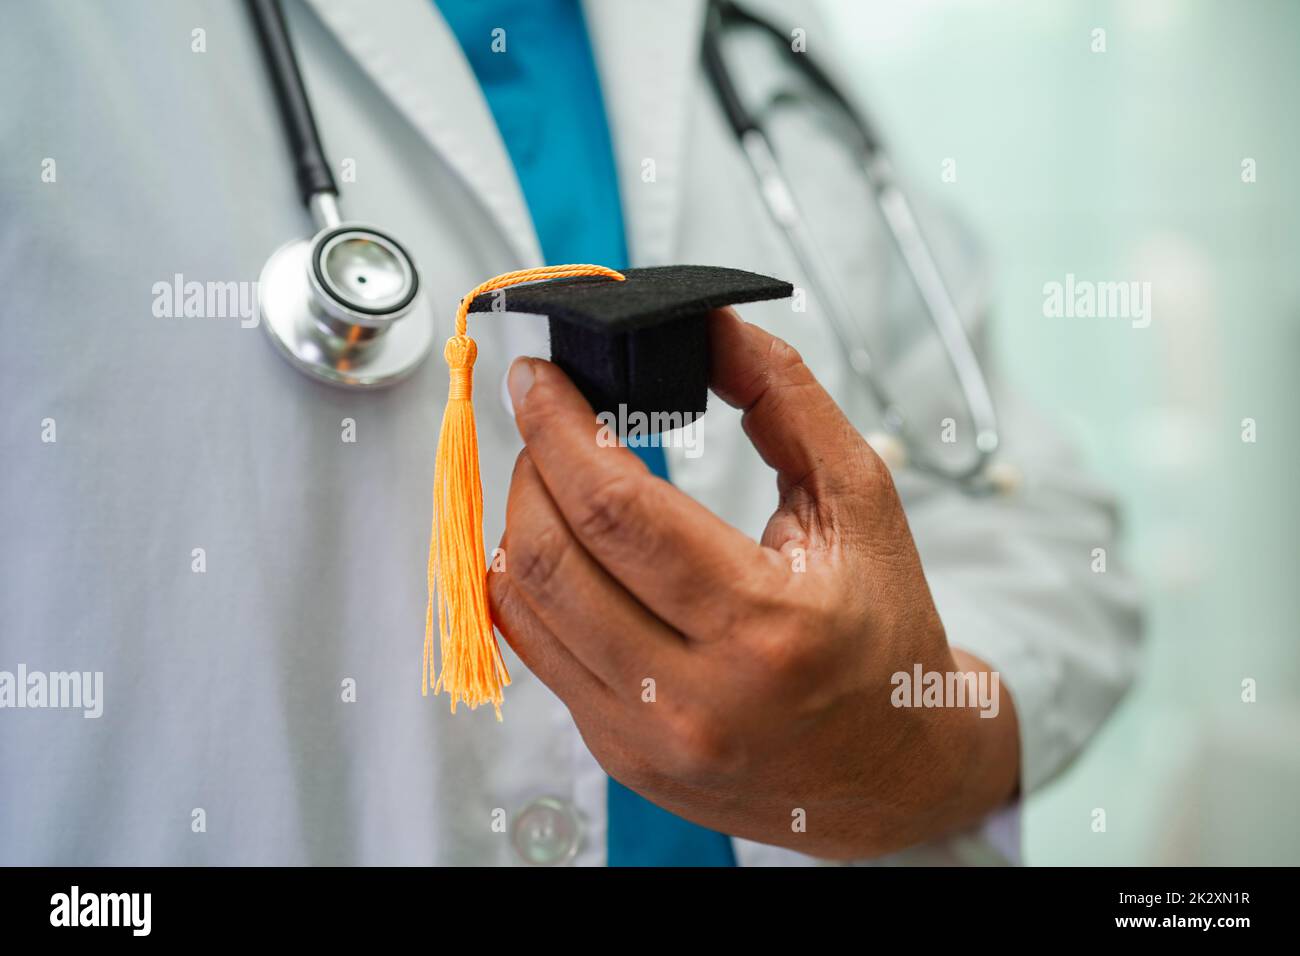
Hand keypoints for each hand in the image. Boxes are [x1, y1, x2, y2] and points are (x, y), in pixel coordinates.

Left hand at [488, 308, 1018, 858]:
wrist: (891, 770)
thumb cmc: (882, 630)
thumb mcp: (860, 500)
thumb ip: (786, 398)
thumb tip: (709, 325)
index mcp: (767, 625)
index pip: (618, 510)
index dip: (559, 427)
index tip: (538, 378)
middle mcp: (695, 696)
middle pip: (550, 557)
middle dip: (529, 464)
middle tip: (544, 417)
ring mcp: (646, 737)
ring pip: (523, 607)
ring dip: (519, 518)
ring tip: (553, 476)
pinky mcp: (619, 756)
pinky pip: (536, 653)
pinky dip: (529, 583)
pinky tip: (563, 547)